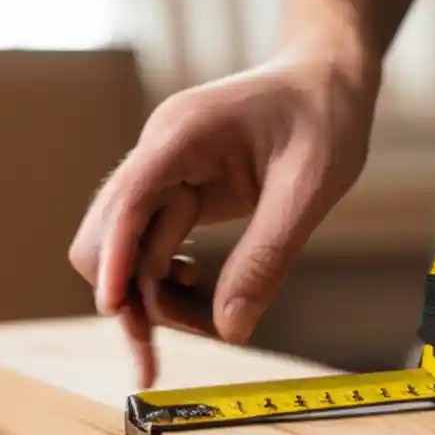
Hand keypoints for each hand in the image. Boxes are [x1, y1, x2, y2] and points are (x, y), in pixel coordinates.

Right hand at [69, 44, 380, 387]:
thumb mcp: (310, 188)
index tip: (116, 314)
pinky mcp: (177, 192)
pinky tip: (199, 288)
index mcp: (181, 135)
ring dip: (147, 297)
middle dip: (126, 295)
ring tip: (201, 324)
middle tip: (154, 356)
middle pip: (106, 233)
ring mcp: (163, 174)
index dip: (115, 259)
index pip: (128, 200)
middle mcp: (158, 154)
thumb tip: (230, 330)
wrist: (327, 78)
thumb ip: (268, 257)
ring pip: (126, 250)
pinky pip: (151, 247)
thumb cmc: (325, 116)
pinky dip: (164, 281)